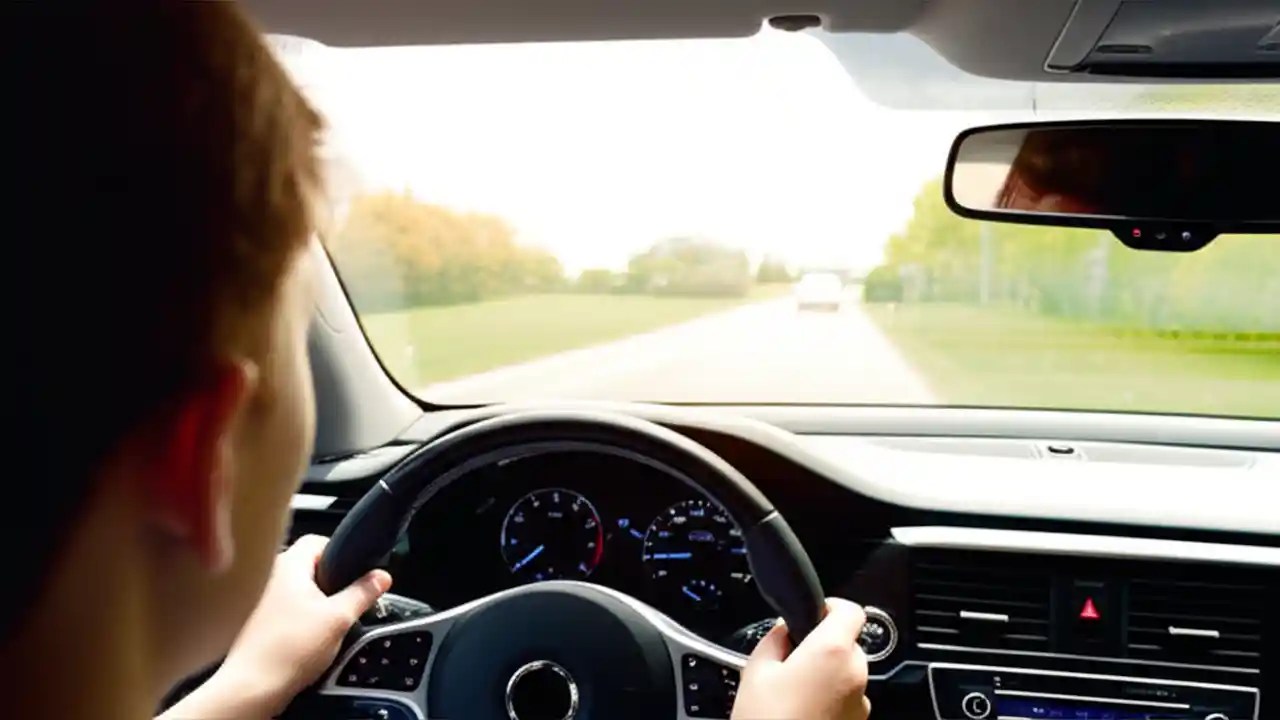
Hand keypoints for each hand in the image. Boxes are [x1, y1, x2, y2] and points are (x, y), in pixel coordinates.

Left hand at [159, 535, 390, 718]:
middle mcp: (269, 573)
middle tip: (342, 603)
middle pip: (308, 565)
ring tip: (324, 623)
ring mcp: (258, 596)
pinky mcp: (254, 618)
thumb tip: (381, 577)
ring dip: (313, 601)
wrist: (253, 686)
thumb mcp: (339, 618)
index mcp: (288, 564)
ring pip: (296, 587)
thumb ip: (363, 593)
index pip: (319, 540)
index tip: (354, 574)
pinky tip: (304, 636)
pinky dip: (297, 616)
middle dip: (329, 582)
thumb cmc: (290, 648)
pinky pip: (283, 606)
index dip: (341, 554)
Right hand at [731, 599, 870, 719]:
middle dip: (822, 646)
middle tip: (791, 660)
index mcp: (833, 652)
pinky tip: (801, 712)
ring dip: (826, 676)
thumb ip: (775, 639)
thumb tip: (785, 630)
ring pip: (847, 674)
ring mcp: (860, 705)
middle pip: (848, 644)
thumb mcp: (756, 670)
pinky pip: (846, 701)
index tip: (813, 613)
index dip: (830, 607)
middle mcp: (855, 676)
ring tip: (792, 693)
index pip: (850, 610)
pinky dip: (829, 700)